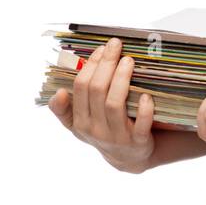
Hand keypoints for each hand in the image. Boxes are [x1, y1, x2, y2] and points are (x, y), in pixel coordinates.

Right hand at [48, 37, 155, 173]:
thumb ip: (64, 110)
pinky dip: (144, 109)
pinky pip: (140, 125)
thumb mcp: (78, 125)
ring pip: (115, 104)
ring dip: (122, 79)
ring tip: (129, 60)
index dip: (90, 66)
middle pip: (97, 91)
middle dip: (106, 65)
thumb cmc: (102, 131)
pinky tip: (147, 95)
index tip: (101, 49)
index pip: (80, 88)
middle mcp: (95, 129)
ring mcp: (116, 137)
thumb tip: (58, 93)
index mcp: (79, 121)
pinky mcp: (138, 142)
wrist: (128, 159)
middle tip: (116, 45)